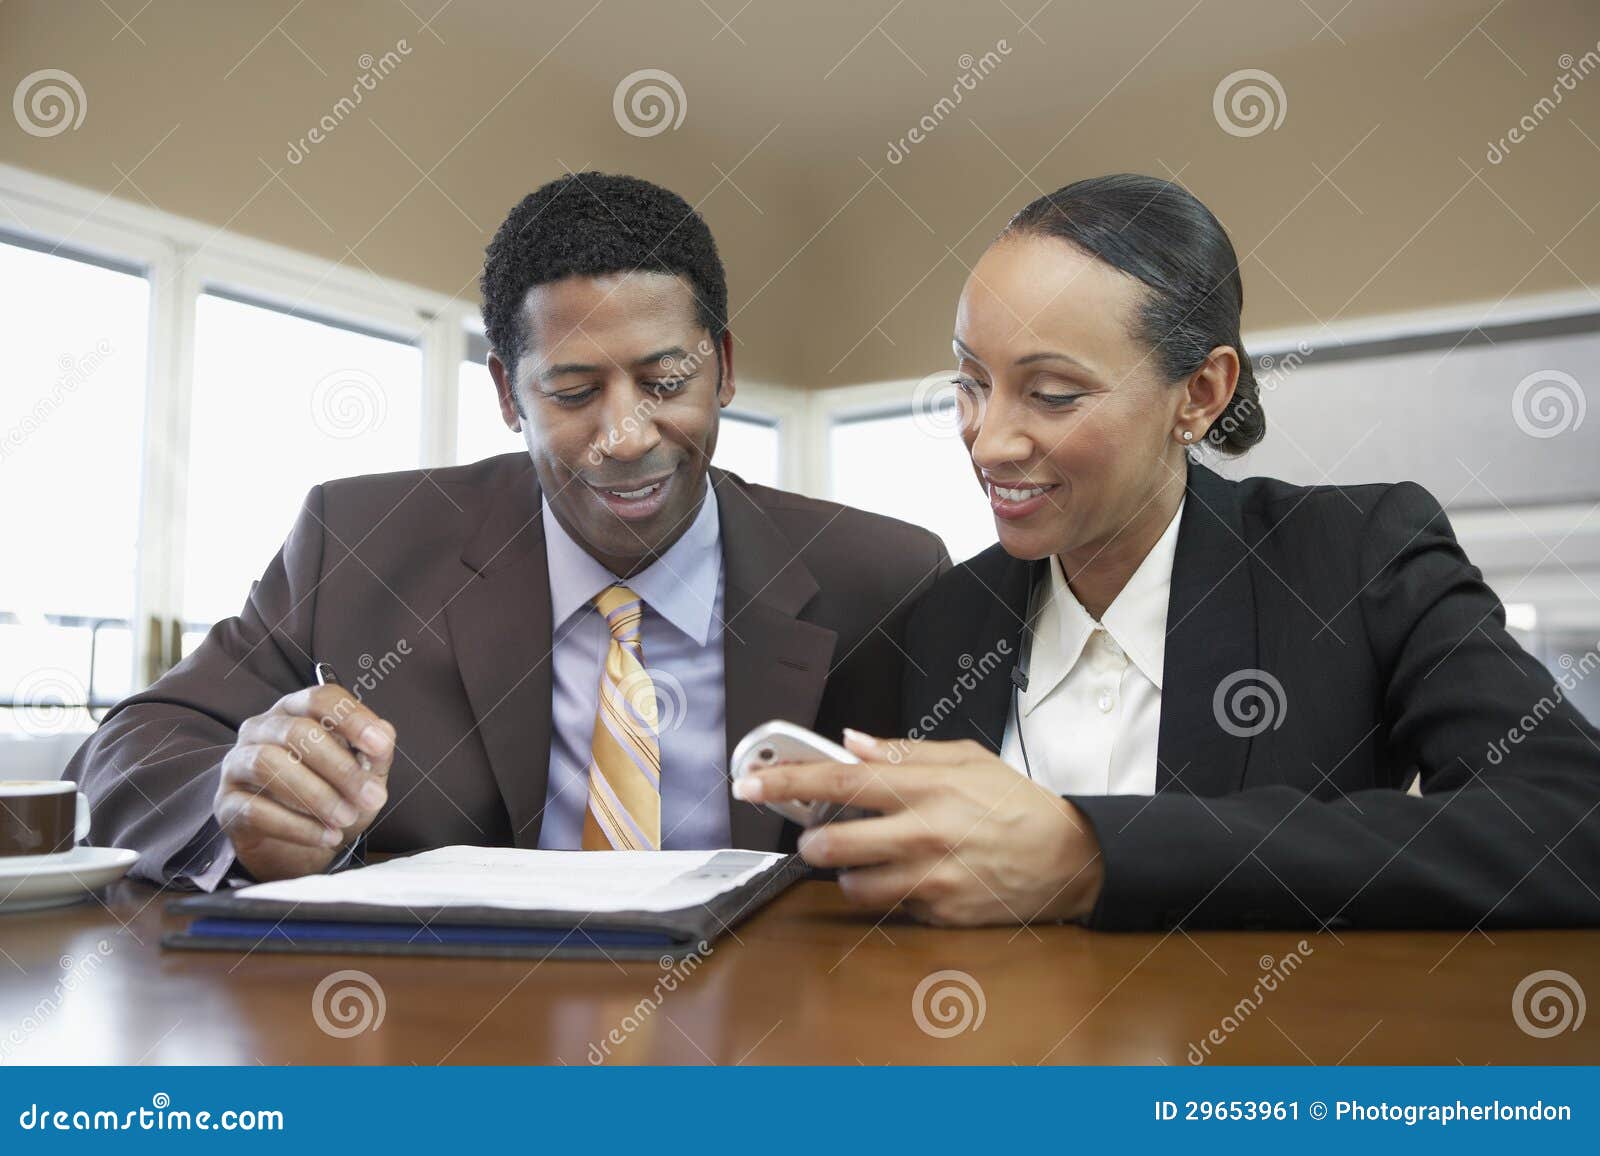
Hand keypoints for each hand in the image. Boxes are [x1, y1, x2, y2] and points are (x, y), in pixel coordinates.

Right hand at [214, 685, 395, 881]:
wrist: (296, 846)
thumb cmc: (332, 796)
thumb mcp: (363, 774)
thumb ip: (374, 754)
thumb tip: (383, 735)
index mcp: (296, 711)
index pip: (321, 699)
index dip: (352, 719)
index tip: (380, 746)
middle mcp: (261, 729)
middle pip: (296, 732)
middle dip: (340, 768)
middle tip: (371, 798)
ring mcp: (237, 764)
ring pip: (268, 764)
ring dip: (316, 795)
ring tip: (346, 819)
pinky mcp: (225, 803)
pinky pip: (255, 809)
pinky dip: (297, 826)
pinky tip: (326, 836)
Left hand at [735, 731, 1103, 925]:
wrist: (1070, 858)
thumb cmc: (1017, 804)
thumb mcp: (966, 759)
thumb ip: (903, 750)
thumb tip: (851, 742)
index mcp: (925, 785)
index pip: (839, 779)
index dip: (786, 780)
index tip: (748, 781)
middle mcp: (923, 831)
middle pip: (832, 841)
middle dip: (812, 839)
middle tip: (817, 832)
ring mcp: (930, 876)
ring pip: (852, 884)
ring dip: (846, 871)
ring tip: (868, 857)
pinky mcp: (939, 912)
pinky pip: (887, 908)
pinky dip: (884, 893)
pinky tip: (906, 877)